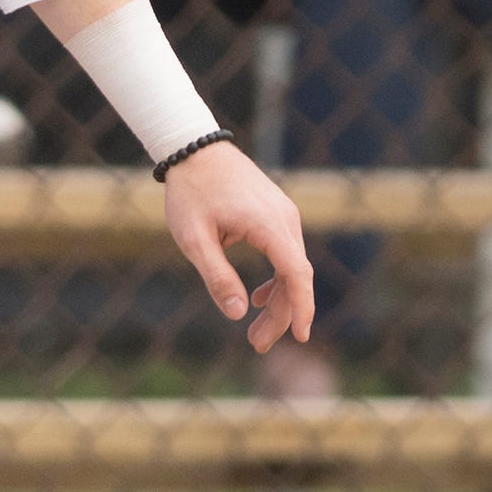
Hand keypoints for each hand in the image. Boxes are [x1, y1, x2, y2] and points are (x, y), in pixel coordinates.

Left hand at [161, 141, 314, 353]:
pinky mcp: (275, 213)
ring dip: (277, 300)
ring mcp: (283, 214)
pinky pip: (284, 253)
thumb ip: (217, 275)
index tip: (300, 336)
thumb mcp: (193, 238)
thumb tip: (239, 314)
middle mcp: (285, 219)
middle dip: (280, 314)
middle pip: (294, 276)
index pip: (296, 274)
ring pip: (291, 267)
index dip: (301, 307)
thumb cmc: (190, 191)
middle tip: (257, 344)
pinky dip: (275, 278)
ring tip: (256, 332)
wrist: (192, 146)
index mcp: (268, 225)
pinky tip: (257, 298)